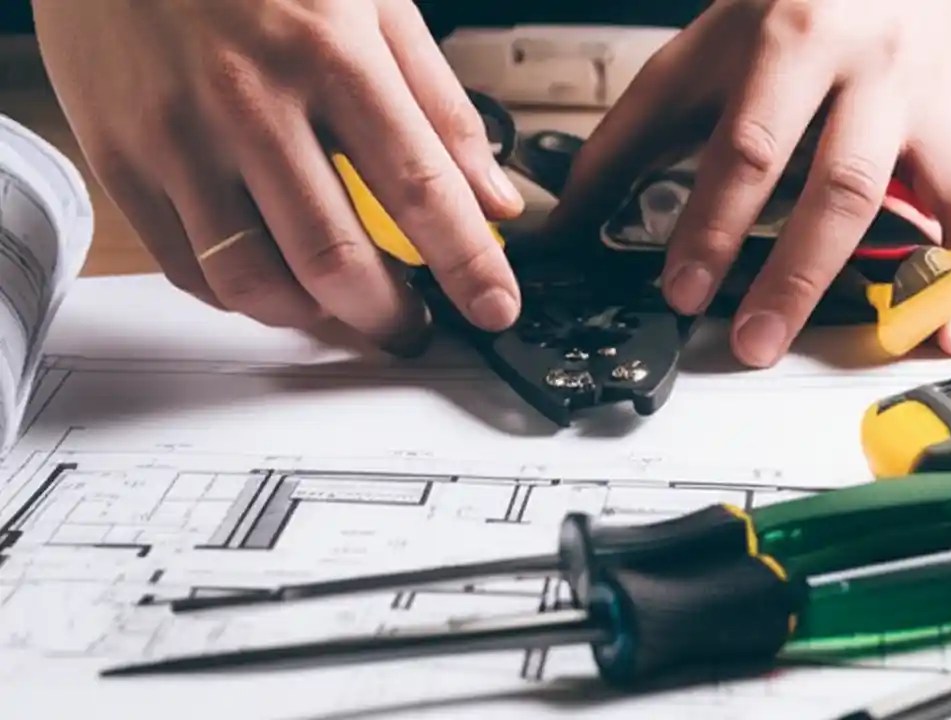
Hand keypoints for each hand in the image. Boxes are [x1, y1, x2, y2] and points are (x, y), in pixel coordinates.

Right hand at [33, 0, 524, 354]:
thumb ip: (439, 103)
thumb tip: (494, 197)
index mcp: (331, 52)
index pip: (420, 186)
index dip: (468, 264)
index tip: (495, 309)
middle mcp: (251, 99)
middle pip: (333, 257)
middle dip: (388, 317)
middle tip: (411, 327)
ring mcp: (177, 134)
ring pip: (252, 280)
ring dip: (314, 319)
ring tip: (343, 311)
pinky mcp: (121, 157)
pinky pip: (187, 266)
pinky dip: (240, 296)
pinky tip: (274, 282)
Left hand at [551, 0, 950, 366]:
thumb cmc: (786, 10)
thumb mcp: (700, 57)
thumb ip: (633, 136)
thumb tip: (566, 220)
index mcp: (790, 42)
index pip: (748, 147)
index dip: (713, 224)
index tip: (683, 290)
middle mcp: (867, 70)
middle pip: (836, 184)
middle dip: (793, 273)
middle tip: (753, 340)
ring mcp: (923, 103)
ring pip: (919, 198)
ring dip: (892, 284)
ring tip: (871, 346)